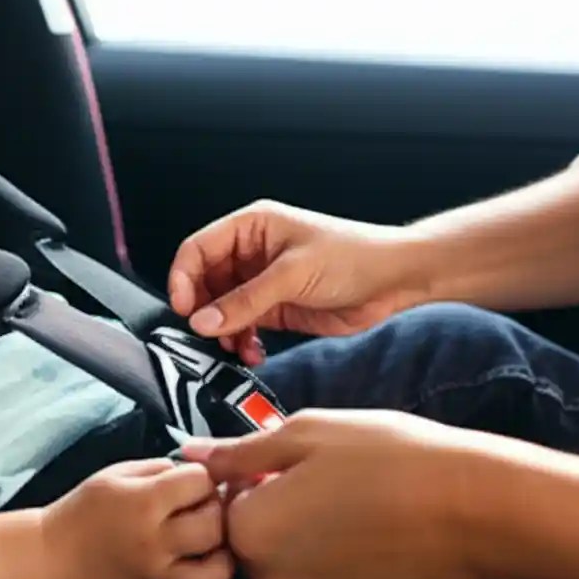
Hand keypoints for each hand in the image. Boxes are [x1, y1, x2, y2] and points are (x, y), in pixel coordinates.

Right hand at [41, 459, 234, 578]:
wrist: (54, 557)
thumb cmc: (84, 509)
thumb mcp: (118, 473)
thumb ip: (161, 468)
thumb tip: (199, 474)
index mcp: (144, 503)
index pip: (201, 481)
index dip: (199, 476)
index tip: (188, 480)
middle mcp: (157, 541)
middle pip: (215, 519)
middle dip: (212, 505)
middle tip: (198, 503)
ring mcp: (163, 573)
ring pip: (221, 556)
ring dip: (220, 538)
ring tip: (204, 528)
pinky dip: (216, 567)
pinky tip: (204, 553)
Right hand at [169, 200, 430, 360]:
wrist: (394, 280)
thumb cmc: (355, 256)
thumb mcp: (293, 275)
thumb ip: (246, 300)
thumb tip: (204, 319)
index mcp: (252, 227)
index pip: (198, 249)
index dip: (184, 278)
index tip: (184, 307)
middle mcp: (253, 252)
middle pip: (205, 282)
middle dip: (203, 310)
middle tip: (207, 332)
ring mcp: (263, 281)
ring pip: (222, 308)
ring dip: (224, 331)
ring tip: (234, 345)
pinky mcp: (276, 307)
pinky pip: (244, 326)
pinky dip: (243, 341)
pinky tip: (253, 351)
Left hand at [185, 409, 486, 578]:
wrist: (472, 508)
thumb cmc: (387, 457)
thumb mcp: (307, 433)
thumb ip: (240, 452)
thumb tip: (191, 454)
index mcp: (251, 532)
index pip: (231, 505)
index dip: (264, 480)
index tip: (305, 466)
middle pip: (262, 548)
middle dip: (287, 520)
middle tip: (340, 488)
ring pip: (300, 577)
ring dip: (318, 552)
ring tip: (367, 516)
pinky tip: (383, 549)